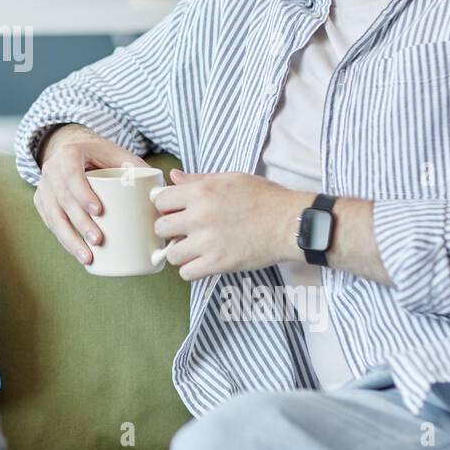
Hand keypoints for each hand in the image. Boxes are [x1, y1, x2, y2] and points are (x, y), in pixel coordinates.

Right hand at [33, 124, 148, 264]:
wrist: (70, 148)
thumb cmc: (98, 153)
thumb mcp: (116, 152)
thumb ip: (136, 168)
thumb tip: (162, 193)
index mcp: (68, 154)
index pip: (72, 175)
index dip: (83, 193)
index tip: (99, 211)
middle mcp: (51, 170)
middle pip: (64, 200)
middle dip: (80, 223)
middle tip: (98, 240)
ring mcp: (43, 188)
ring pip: (54, 217)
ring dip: (70, 240)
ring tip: (87, 257)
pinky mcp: (41, 203)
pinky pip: (51, 224)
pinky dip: (64, 240)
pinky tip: (78, 253)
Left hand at [152, 170, 309, 280]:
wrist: (290, 223)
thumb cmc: (264, 198)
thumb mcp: (231, 178)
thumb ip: (198, 179)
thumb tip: (173, 176)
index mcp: (201, 192)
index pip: (160, 201)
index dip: (166, 206)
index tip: (174, 211)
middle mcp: (199, 216)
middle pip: (160, 228)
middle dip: (169, 230)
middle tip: (183, 231)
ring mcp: (207, 242)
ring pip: (171, 254)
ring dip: (180, 252)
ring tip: (193, 248)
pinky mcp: (218, 263)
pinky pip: (186, 273)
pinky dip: (191, 270)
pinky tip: (202, 261)